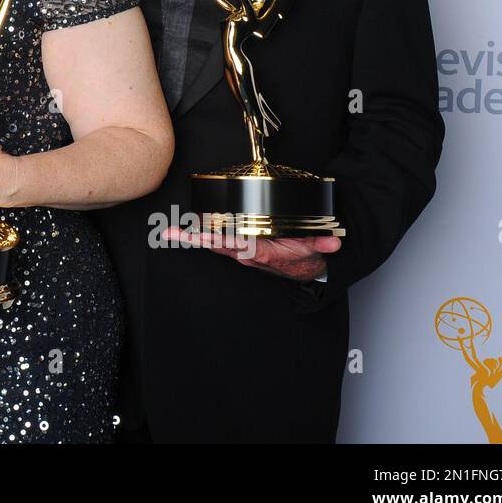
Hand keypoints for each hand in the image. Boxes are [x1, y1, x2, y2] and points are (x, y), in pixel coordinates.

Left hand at [161, 226, 339, 280]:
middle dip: (194, 239)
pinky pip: (214, 242)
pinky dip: (198, 237)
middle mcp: (245, 254)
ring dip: (191, 238)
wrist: (301, 269)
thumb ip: (321, 245)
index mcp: (260, 253)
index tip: (206, 236)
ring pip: (212, 244)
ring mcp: (238, 252)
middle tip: (172, 233)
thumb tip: (332, 244)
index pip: (238, 246)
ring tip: (169, 233)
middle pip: (216, 245)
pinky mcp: (236, 248)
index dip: (221, 240)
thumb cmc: (302, 256)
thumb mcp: (312, 249)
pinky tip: (182, 233)